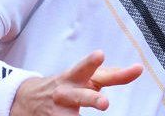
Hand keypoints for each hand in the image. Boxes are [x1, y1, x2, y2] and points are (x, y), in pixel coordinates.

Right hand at [11, 50, 143, 114]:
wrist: (29, 98)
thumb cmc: (67, 84)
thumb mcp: (85, 76)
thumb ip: (111, 74)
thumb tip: (136, 70)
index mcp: (75, 77)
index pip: (86, 68)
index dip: (92, 61)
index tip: (100, 54)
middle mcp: (66, 93)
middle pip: (81, 96)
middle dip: (93, 99)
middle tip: (105, 103)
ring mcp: (59, 111)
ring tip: (100, 107)